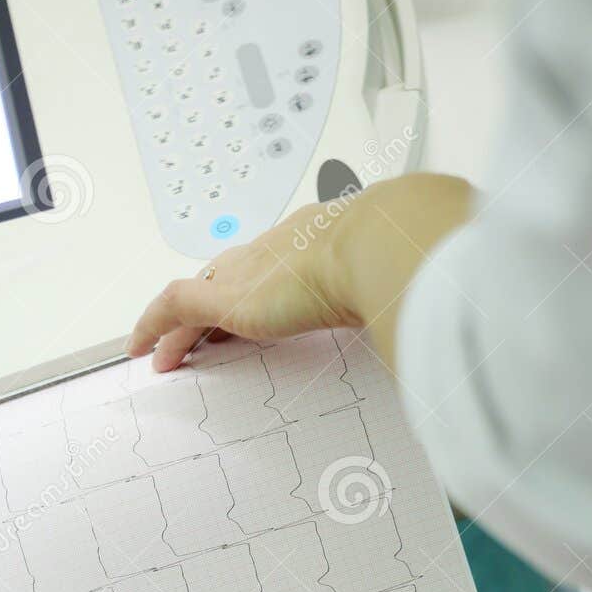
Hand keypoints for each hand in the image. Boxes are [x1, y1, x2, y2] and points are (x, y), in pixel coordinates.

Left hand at [128, 175, 473, 372]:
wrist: (387, 241)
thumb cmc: (405, 253)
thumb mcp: (408, 276)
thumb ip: (415, 294)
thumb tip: (450, 312)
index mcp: (315, 239)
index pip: (271, 261)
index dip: (255, 282)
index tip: (256, 300)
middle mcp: (274, 249)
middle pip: (225, 274)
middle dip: (207, 300)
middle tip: (196, 328)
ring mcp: (248, 272)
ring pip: (193, 295)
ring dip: (175, 323)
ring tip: (159, 350)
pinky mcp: (230, 299)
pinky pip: (173, 312)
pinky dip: (152, 329)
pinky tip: (141, 352)